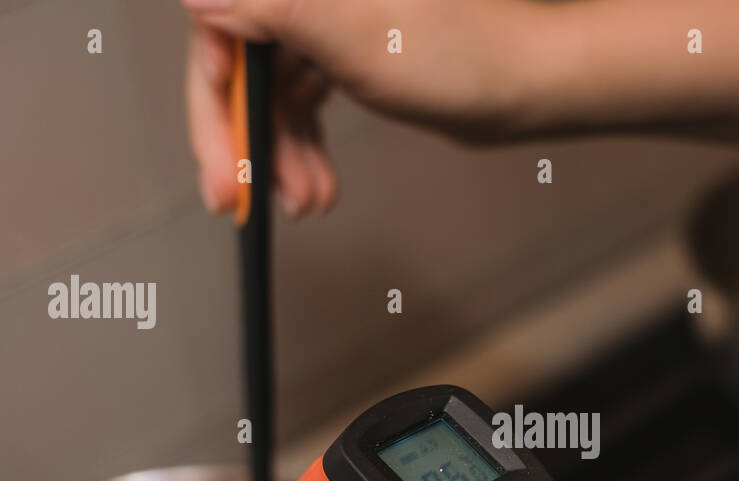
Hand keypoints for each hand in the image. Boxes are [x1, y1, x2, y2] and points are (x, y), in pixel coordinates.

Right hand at [182, 0, 530, 216]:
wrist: (525, 85)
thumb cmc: (465, 55)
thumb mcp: (358, 37)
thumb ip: (275, 9)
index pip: (220, 25)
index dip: (213, 98)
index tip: (220, 160)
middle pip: (239, 62)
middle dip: (243, 138)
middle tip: (238, 198)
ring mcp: (322, 17)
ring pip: (270, 89)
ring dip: (278, 152)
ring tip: (303, 201)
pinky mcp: (342, 49)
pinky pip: (299, 98)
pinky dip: (301, 143)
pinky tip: (313, 184)